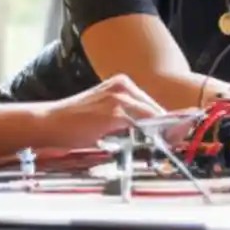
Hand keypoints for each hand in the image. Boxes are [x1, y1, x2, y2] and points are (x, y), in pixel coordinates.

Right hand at [43, 74, 165, 146]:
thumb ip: (129, 120)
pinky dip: (148, 135)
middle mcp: (123, 86)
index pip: (154, 105)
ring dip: (161, 132)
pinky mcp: (114, 111)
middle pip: (158, 109)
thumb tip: (155, 134)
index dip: (169, 121)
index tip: (180, 132)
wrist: (49, 123)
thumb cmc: (74, 123)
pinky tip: (152, 144)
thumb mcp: (106, 116)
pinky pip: (140, 125)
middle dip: (168, 128)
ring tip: (165, 144)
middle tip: (176, 141)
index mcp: (122, 85)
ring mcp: (119, 96)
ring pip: (152, 116)